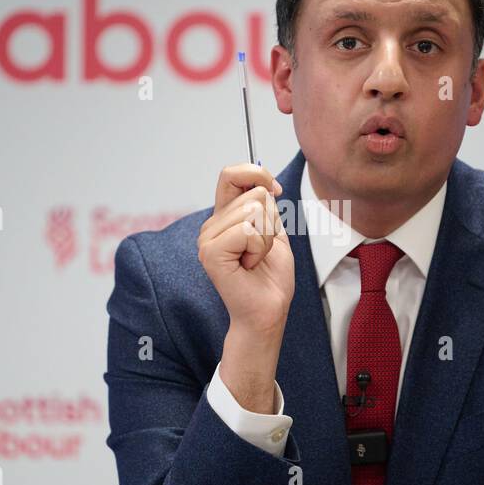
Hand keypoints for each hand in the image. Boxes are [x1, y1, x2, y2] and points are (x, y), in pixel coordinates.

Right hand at [197, 164, 293, 336]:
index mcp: (224, 216)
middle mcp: (212, 225)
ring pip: (253, 211)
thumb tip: (263, 182)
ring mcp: (208, 238)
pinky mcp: (211, 252)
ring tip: (255, 259)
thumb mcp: (274, 231)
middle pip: (253, 193)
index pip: (232, 173)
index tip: (276, 191)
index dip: (257, 174)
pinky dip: (259, 249)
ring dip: (266, 238)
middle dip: (271, 222)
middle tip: (260, 250)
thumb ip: (265, 206)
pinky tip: (249, 265)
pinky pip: (248, 231)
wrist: (268, 310)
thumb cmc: (271, 277)